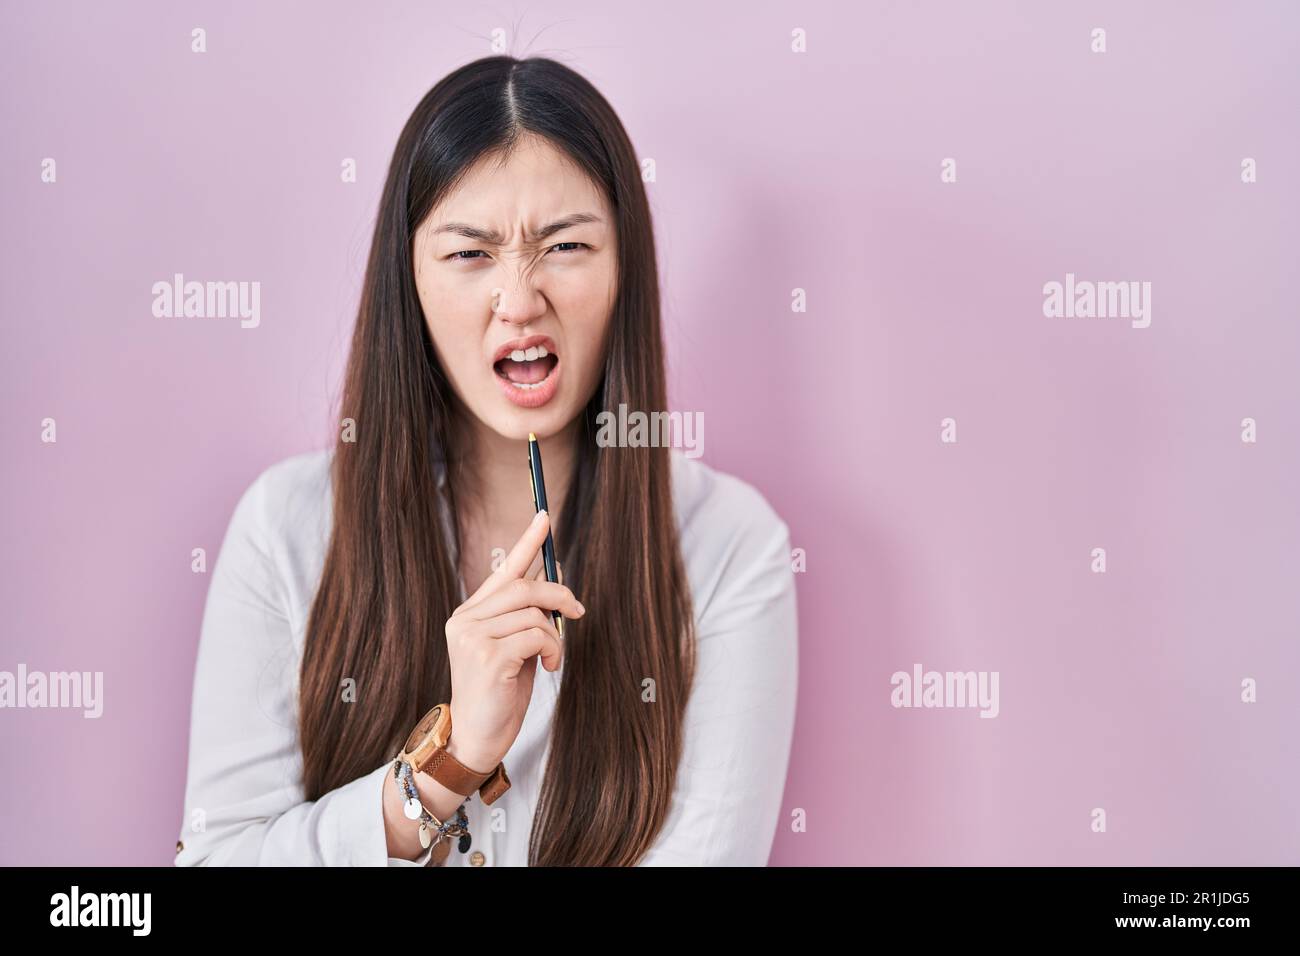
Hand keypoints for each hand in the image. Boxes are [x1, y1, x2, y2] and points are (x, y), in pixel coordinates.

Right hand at [443, 509, 583, 770]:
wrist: (476, 739)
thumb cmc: (499, 695)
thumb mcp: (515, 649)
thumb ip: (527, 618)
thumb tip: (556, 585)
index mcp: (469, 615)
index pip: (502, 571)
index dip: (527, 543)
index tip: (545, 518)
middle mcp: (465, 621)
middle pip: (523, 587)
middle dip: (558, 594)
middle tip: (577, 612)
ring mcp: (473, 638)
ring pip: (534, 613)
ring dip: (555, 635)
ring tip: (553, 657)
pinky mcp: (488, 658)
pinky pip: (536, 636)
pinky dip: (552, 649)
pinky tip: (549, 666)